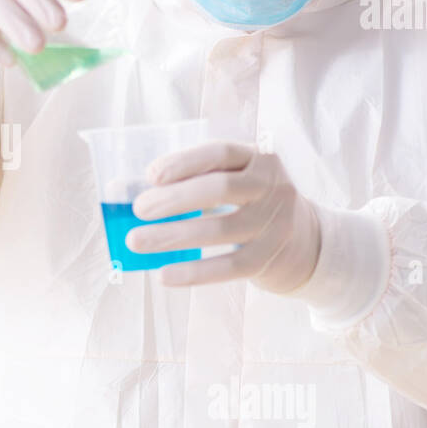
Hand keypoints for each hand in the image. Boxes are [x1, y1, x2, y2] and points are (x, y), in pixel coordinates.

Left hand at [125, 142, 322, 291]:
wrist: (306, 242)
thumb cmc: (249, 205)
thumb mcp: (232, 183)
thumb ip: (187, 180)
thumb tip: (119, 188)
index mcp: (259, 159)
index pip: (221, 153)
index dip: (184, 162)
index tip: (150, 175)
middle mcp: (273, 187)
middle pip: (220, 188)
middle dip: (175, 198)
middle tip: (139, 210)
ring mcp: (275, 224)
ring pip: (221, 229)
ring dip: (174, 236)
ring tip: (136, 242)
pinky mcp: (269, 258)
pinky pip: (228, 267)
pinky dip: (194, 271)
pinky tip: (164, 274)